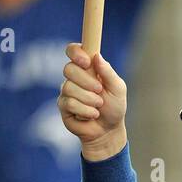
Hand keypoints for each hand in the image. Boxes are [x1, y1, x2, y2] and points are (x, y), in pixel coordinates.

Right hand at [58, 43, 127, 158]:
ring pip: (69, 87)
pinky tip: (92, 115)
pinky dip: (85, 110)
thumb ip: (108, 72)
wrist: (108, 131)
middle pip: (69, 68)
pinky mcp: (63, 106)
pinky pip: (70, 103)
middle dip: (86, 81)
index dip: (76, 52)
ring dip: (88, 98)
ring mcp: (67, 90)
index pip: (73, 50)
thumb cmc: (114, 107)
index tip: (86, 62)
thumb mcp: (118, 89)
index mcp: (87, 67)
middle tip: (99, 90)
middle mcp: (74, 76)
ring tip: (98, 106)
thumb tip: (97, 56)